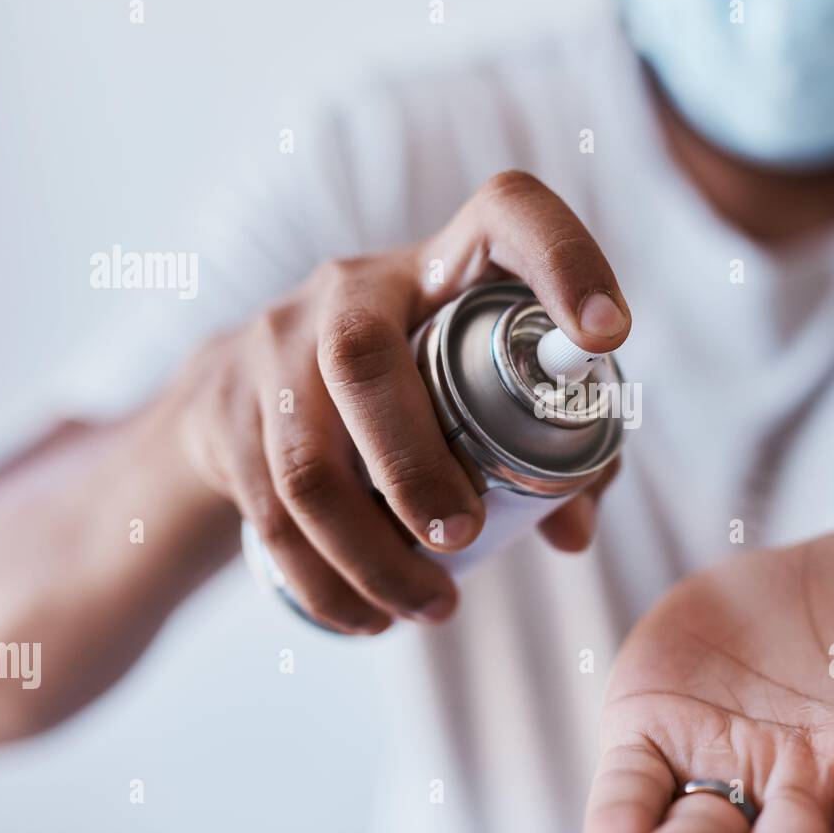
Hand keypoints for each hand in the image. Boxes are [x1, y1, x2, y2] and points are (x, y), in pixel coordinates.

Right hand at [176, 171, 630, 633]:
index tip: (606, 334)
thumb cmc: (408, 387)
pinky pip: (269, 512)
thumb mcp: (475, 390)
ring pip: (307, 461)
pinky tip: (369, 618)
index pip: (508, 214)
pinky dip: (325, 580)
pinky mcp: (227, 410)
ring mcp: (276, 343)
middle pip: (364, 360)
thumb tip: (571, 532)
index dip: (563, 258)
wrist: (249, 383)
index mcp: (444, 265)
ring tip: (432, 608)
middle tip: (465, 538)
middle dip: (416, 466)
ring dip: (373, 555)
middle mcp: (354, 288)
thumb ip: (548, 453)